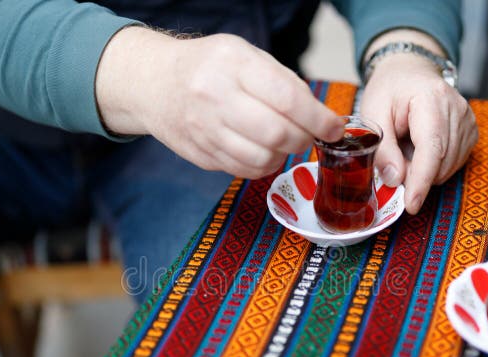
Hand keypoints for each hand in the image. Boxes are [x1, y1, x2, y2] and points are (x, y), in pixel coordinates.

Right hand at [96, 28, 343, 178]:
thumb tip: (319, 116)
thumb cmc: (207, 67)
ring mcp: (205, 130)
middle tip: (309, 135)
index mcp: (232, 64)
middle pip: (276, 133)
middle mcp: (215, 97)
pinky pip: (244, 170)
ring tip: (284, 141)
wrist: (154, 84)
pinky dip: (263, 165)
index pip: (287, 98)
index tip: (332, 127)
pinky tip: (262, 150)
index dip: (318, 118)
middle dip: (303, 139)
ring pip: (262, 159)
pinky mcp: (201, 155)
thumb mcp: (244, 55)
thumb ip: (282, 81)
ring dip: (283, 155)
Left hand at [360, 36, 477, 214]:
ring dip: (423, 170)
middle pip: (440, 162)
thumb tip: (394, 180)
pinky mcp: (471, 132)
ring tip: (406, 147)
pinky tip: (420, 149)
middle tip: (392, 161)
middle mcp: (458, 110)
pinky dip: (433, 166)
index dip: (421, 180)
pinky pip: (453, 164)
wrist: (410, 71)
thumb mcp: (374, 112)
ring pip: (447, 167)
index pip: (432, 148)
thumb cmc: (390, 89)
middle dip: (415, 175)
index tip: (411, 204)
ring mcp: (468, 121)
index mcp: (433, 99)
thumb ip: (382, 148)